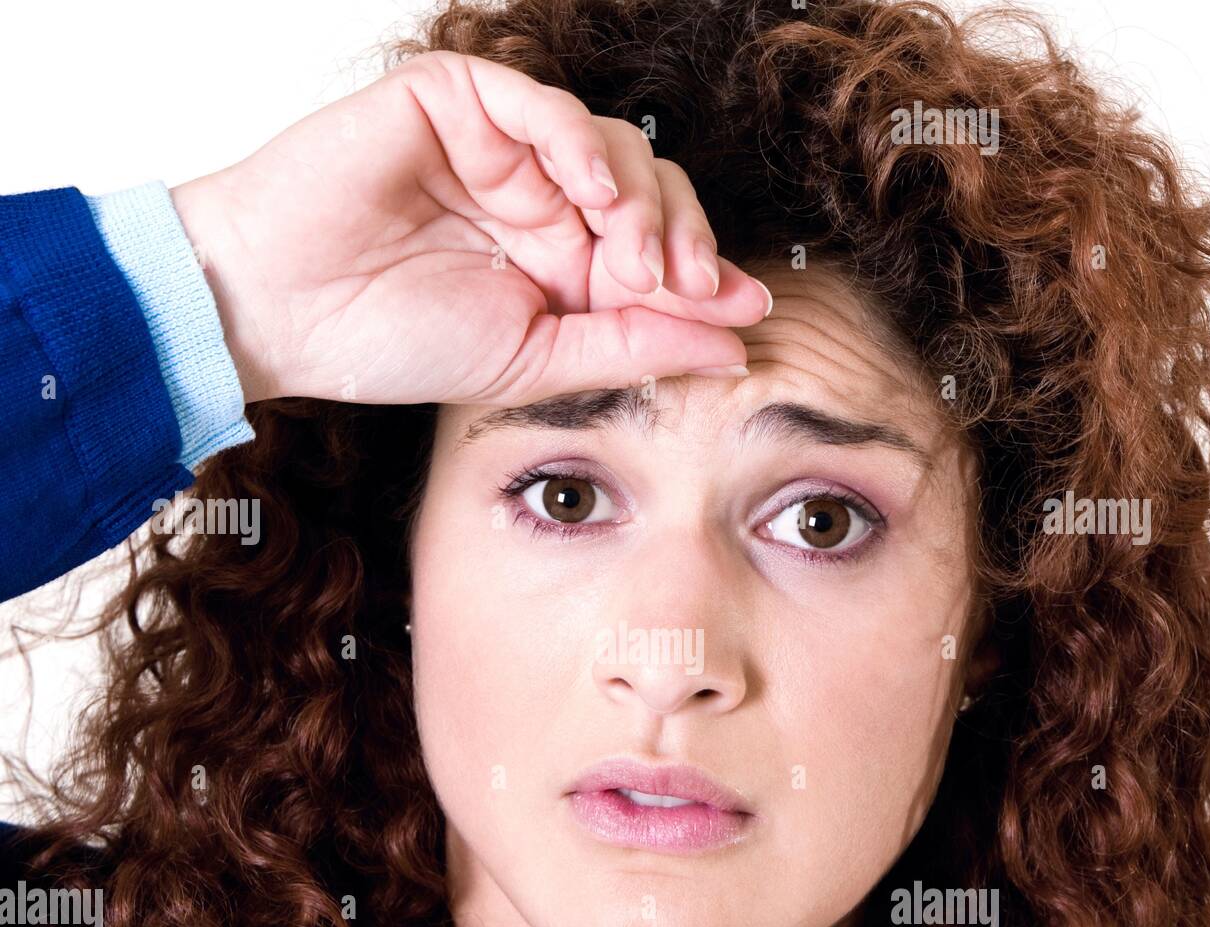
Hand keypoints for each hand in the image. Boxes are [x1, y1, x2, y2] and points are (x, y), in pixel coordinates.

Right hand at [169, 50, 767, 405]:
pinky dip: (580, 143)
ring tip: (634, 256)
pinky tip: (592, 194)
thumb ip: (633, 345)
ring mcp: (502, 150)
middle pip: (649, 193)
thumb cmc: (391, 340)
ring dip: (640, 198)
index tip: (744, 312)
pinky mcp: (459, 103)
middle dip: (682, 239)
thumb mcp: (536, 358)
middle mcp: (539, 203)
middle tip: (688, 286)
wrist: (283, 312)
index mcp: (556, 265)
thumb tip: (734, 347)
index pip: (653, 252)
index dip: (702, 276)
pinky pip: (544, 105)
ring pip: (613, 144)